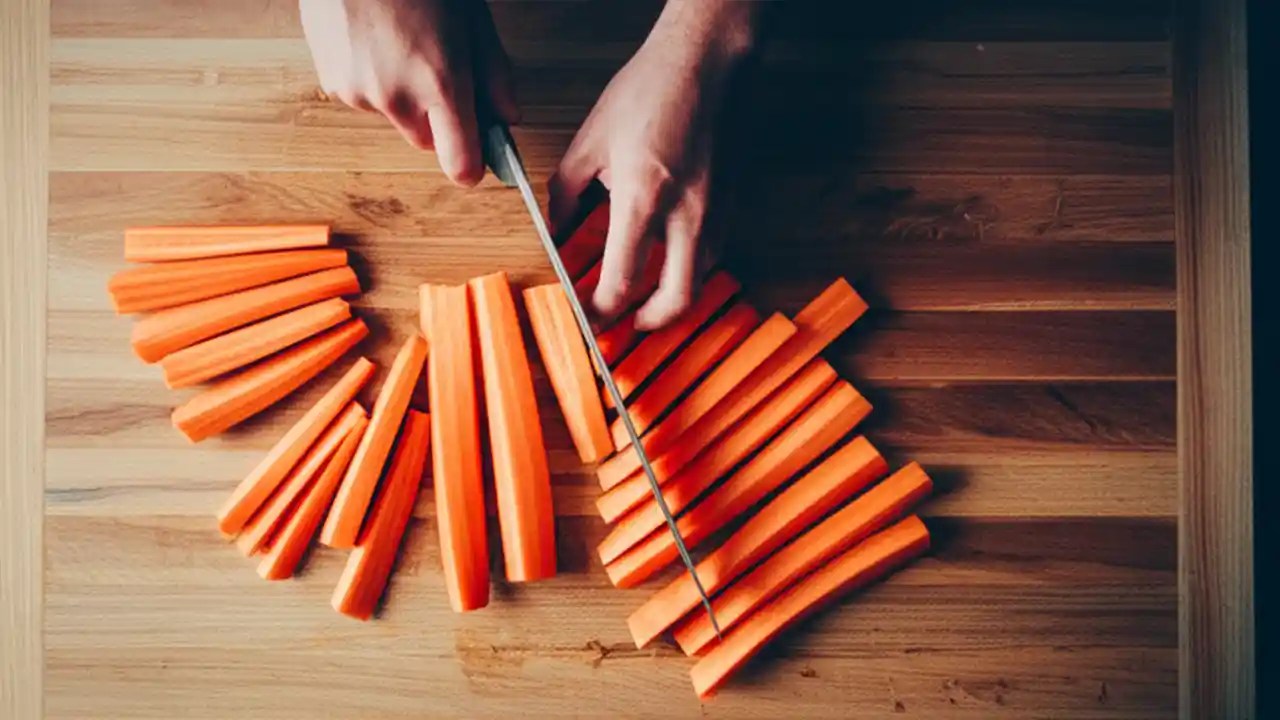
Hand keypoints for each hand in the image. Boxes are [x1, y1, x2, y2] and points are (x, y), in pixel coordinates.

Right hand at [299, 0, 518, 185]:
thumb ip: (494, 74)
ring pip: (395, 118)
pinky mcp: (332, 83)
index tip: (479, 157)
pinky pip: (364, 98)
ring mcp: (360, 93)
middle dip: (437, 119)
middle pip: (428, 142)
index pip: (461, 165)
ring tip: (400, 43)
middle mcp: (398, 98)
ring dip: (402, 96)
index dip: (472, 165)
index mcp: (441, 82)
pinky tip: (373, 40)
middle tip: (438, 69)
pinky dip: (372, 80)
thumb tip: (508, 116)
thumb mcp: (472, 19)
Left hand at [548, 1, 755, 329]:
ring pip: (700, 280)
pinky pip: (713, 254)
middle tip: (624, 323)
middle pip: (676, 300)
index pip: (622, 280)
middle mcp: (688, 213)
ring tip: (644, 295)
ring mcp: (718, 210)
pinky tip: (669, 260)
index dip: (600, 308)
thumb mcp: (591, 139)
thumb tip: (558, 229)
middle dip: (647, 323)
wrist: (710, 61)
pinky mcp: (733, 203)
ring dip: (671, 298)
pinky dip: (689, 269)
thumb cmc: (652, 89)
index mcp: (645, 196)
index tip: (586, 312)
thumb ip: (568, 193)